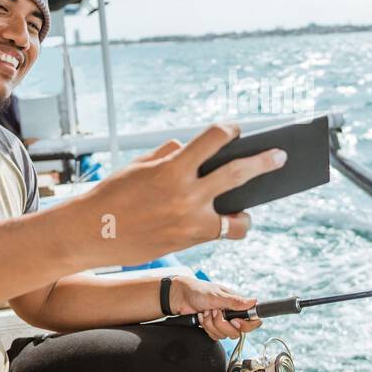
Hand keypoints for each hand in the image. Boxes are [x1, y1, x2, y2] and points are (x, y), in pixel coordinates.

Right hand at [72, 123, 285, 266]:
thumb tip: (193, 149)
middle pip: (238, 174)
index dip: (229, 130)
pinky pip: (218, 234)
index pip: (213, 139)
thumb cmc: (113, 194)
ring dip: (246, 213)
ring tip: (248, 207)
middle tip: (280, 156)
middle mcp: (186, 194)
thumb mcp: (140, 165)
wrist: (90, 233)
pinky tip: (226, 223)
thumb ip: (171, 155)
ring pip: (236, 218)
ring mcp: (190, 222)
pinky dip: (223, 228)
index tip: (235, 129)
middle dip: (264, 162)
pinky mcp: (187, 242)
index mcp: (173, 168)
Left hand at [170, 275, 262, 339]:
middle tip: (214, 312)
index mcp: (236, 304)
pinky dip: (206, 328)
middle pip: (237, 332)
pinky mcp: (212, 328)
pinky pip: (214, 336)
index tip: (234, 321)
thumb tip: (253, 302)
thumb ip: (235, 302)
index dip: (245, 325)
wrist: (180, 297)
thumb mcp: (217, 296)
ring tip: (206, 312)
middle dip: (222, 324)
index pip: (251, 320)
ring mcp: (222, 322)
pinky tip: (202, 317)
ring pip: (224, 335)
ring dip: (212, 325)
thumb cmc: (198, 291)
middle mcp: (231, 314)